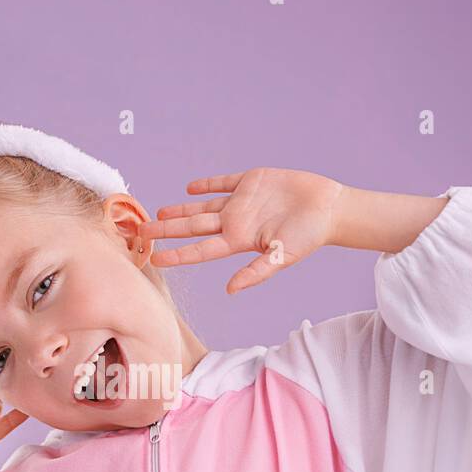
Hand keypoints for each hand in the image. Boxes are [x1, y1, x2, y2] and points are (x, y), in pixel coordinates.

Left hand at [137, 167, 346, 293]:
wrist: (330, 208)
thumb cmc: (308, 236)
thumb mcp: (281, 257)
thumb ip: (256, 272)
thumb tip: (229, 290)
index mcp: (239, 240)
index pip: (200, 250)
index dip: (177, 254)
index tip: (153, 258)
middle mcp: (236, 222)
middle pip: (193, 228)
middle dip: (167, 230)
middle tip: (141, 231)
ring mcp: (242, 202)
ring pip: (203, 207)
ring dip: (181, 210)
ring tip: (159, 211)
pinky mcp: (252, 182)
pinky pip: (224, 183)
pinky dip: (207, 185)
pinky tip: (190, 188)